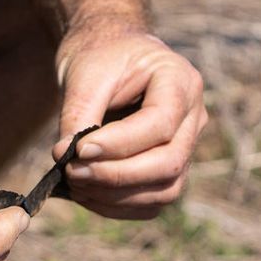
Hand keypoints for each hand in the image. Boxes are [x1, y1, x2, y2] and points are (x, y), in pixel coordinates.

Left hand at [54, 27, 207, 218]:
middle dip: (116, 175)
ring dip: (116, 196)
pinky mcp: (170, 170)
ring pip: (166, 189)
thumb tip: (66, 158)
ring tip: (74, 182)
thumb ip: (78, 113)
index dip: (119, 144)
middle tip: (71, 171)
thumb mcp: (85, 72)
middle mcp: (194, 116)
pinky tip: (86, 193)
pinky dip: (118, 205)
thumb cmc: (100, 56)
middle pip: (169, 162)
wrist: (109, 54)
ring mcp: (187, 146)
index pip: (160, 124)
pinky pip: (153, 201)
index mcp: (181, 81)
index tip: (78, 150)